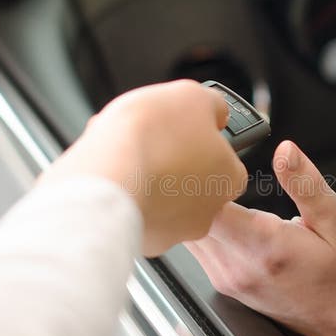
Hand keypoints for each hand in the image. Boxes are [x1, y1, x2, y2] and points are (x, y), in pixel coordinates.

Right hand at [41, 80, 247, 255]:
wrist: (106, 173)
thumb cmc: (150, 137)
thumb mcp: (192, 95)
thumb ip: (213, 106)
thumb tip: (216, 112)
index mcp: (229, 176)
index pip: (227, 160)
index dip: (204, 141)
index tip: (187, 131)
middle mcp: (210, 209)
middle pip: (195, 181)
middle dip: (174, 161)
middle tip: (154, 141)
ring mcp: (178, 228)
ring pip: (166, 198)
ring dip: (151, 178)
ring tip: (128, 156)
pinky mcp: (148, 240)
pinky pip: (140, 213)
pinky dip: (131, 197)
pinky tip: (117, 176)